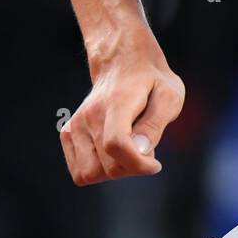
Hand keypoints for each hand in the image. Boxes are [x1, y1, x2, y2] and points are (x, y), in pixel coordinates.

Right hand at [60, 34, 184, 185]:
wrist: (123, 63)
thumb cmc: (152, 81)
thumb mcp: (169, 96)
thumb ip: (156, 123)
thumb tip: (141, 151)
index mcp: (117, 102)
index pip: (117, 144)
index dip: (138, 163)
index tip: (156, 164)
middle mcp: (90, 114)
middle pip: (107, 166)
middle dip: (132, 168)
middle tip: (146, 149)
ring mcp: (75, 125)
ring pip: (89, 174)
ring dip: (115, 171)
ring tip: (130, 152)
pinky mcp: (68, 133)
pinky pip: (80, 172)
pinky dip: (99, 171)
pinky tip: (114, 154)